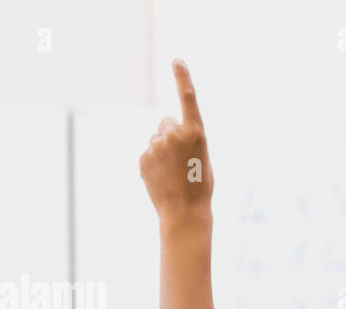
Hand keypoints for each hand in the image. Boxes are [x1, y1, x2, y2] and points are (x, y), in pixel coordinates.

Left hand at [140, 60, 212, 224]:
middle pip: (167, 124)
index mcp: (195, 133)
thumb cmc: (200, 187)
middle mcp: (174, 134)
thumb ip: (186, 140)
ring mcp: (156, 145)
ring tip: (173, 173)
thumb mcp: (201, 158)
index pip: (188, 98)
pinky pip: (149, 154)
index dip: (182, 78)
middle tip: (181, 160)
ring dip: (163, 152)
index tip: (176, 60)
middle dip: (171, 136)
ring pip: (157, 140)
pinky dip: (154, 164)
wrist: (184, 212)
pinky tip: (163, 179)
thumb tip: (164, 133)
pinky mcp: (144, 157)